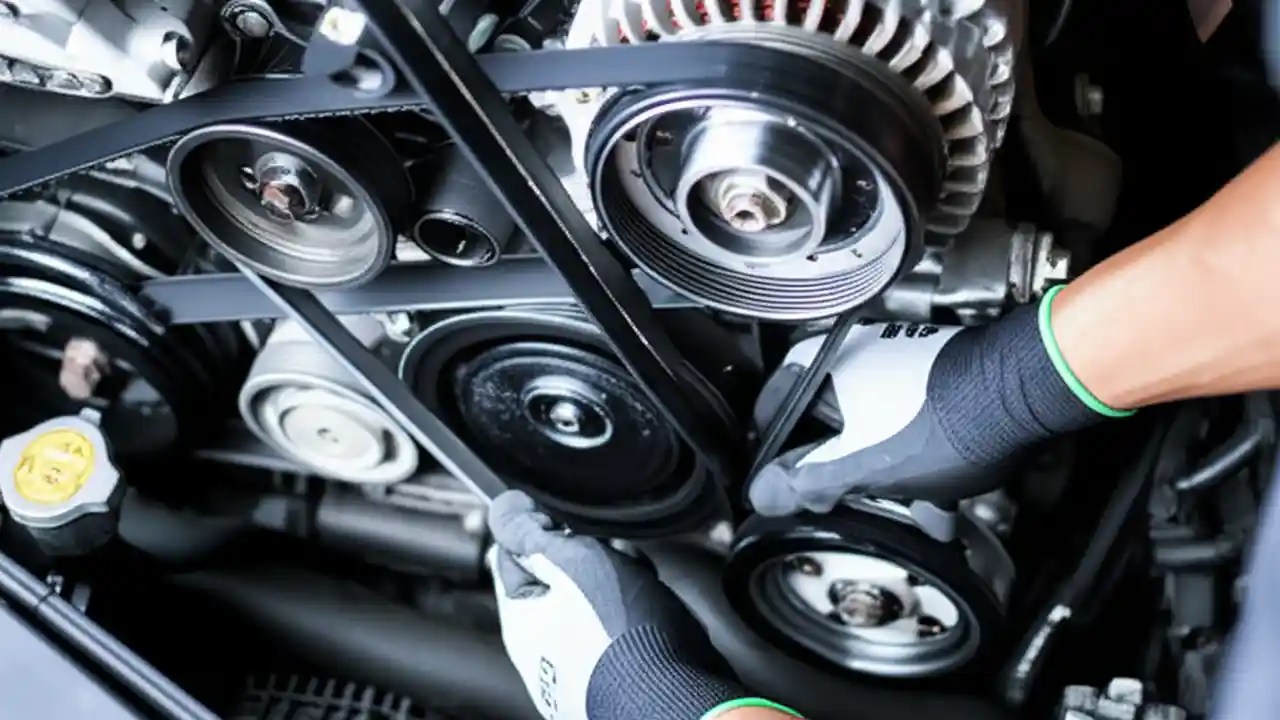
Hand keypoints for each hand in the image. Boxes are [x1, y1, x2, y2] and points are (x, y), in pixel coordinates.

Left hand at [487, 491, 755, 719]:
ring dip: (620, 586)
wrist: (671, 695)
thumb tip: (504, 509)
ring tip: (641, 590)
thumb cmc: (620, 636)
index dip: (545, 532)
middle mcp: (543, 653)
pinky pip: (619, 633)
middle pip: (560, 580)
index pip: (514, 556)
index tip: (570, 528)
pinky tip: (652, 617)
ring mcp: (579, 670)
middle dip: (592, 560)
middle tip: (614, 560)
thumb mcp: (570, 563)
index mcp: (520, 623)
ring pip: (595, 604)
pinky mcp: (614, 678)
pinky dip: (635, 619)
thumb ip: (532, 534)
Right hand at [748, 304, 1112, 514]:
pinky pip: (905, 420)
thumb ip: (808, 482)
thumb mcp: (865, 466)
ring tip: (902, 507)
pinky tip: (938, 495)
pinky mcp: (931, 373)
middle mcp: (855, 352)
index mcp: (824, 365)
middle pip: (822, 422)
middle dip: (835, 471)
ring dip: (880, 470)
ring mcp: (895, 360)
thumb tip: (764, 493)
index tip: (781, 487)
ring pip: (868, 425)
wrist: (1027, 392)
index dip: (772, 457)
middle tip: (840, 503)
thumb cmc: (951, 417)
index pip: (771, 412)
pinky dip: (913, 457)